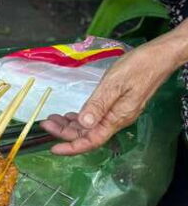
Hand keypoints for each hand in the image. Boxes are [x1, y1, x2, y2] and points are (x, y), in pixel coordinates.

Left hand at [41, 34, 186, 155]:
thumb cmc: (139, 67)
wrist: (159, 57)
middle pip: (87, 134)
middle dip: (64, 132)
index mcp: (117, 118)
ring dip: (70, 125)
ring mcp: (117, 112)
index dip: (72, 147)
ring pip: (89, 126)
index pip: (92, 140)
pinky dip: (80, 117)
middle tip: (45, 124)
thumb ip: (98, 105)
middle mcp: (117, 119)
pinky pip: (95, 117)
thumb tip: (83, 124)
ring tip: (52, 118)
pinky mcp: (116, 105)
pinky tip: (69, 114)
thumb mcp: (114, 84)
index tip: (53, 148)